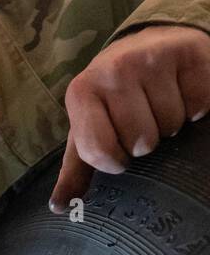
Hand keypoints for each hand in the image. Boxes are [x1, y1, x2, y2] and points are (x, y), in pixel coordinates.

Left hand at [49, 25, 209, 211]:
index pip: (99, 150)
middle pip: (141, 141)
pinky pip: (198, 105)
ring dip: (171, 125)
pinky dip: (195, 108)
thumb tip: (58, 207)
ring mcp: (151, 57)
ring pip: (171, 124)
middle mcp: (113, 69)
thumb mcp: (89, 128)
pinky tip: (182, 96)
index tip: (119, 153)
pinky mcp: (186, 52)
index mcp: (82, 92)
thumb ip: (75, 169)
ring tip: (161, 108)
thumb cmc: (114, 97)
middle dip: (146, 142)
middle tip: (143, 121)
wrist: (145, 46)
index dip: (115, 162)